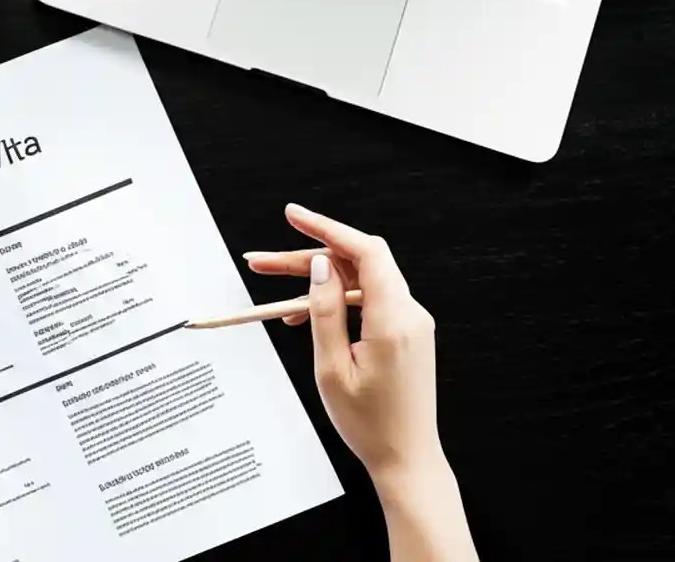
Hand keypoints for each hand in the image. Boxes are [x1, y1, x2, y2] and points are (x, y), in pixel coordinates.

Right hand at [246, 206, 476, 561]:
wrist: (407, 459)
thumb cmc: (370, 425)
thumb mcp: (331, 368)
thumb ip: (324, 313)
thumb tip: (320, 267)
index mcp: (393, 320)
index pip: (363, 251)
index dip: (326, 227)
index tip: (294, 215)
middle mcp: (410, 314)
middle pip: (356, 264)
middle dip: (307, 258)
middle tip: (262, 264)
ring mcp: (412, 323)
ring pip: (359, 282)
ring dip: (319, 283)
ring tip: (276, 298)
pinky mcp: (407, 334)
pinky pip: (369, 303)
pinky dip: (337, 302)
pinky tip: (307, 317)